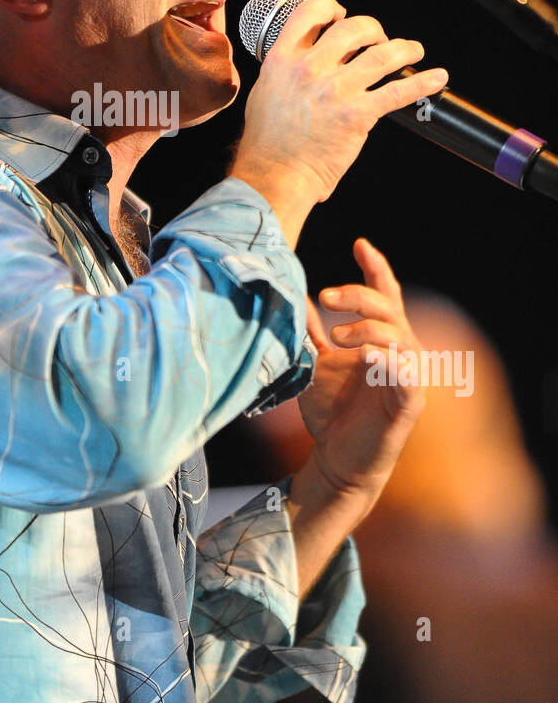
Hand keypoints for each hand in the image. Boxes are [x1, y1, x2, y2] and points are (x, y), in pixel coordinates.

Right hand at [231, 0, 448, 205]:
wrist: (276, 173)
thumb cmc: (267, 142)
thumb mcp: (264, 91)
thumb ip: (284, 70)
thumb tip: (302, 58)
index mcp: (283, 59)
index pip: (310, 13)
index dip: (330, 7)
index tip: (340, 13)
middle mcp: (310, 69)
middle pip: (353, 28)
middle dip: (373, 29)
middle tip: (379, 39)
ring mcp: (337, 90)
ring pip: (382, 54)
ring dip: (404, 48)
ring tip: (413, 51)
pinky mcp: (359, 113)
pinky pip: (398, 91)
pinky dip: (422, 82)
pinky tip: (437, 78)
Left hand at [296, 237, 425, 501]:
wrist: (335, 458)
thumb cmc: (330, 409)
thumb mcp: (312, 363)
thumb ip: (309, 332)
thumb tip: (292, 296)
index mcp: (381, 337)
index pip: (385, 293)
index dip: (376, 266)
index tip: (359, 244)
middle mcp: (401, 350)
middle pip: (389, 307)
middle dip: (358, 295)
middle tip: (325, 297)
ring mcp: (409, 375)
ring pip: (399, 335)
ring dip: (367, 328)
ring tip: (337, 337)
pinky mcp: (409, 403)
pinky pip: (406, 374)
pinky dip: (388, 360)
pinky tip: (366, 356)